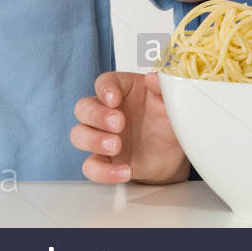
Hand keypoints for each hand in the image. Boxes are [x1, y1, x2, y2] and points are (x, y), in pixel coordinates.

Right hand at [71, 71, 189, 184]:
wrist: (173, 153)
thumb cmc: (167, 121)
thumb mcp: (171, 102)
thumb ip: (163, 88)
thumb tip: (152, 78)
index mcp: (123, 90)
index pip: (104, 83)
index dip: (105, 90)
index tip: (114, 99)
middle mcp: (106, 111)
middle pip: (83, 107)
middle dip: (96, 116)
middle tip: (118, 124)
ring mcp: (101, 136)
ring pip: (78, 134)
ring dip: (93, 141)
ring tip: (116, 147)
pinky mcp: (104, 160)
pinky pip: (90, 166)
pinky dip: (103, 172)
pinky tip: (124, 170)